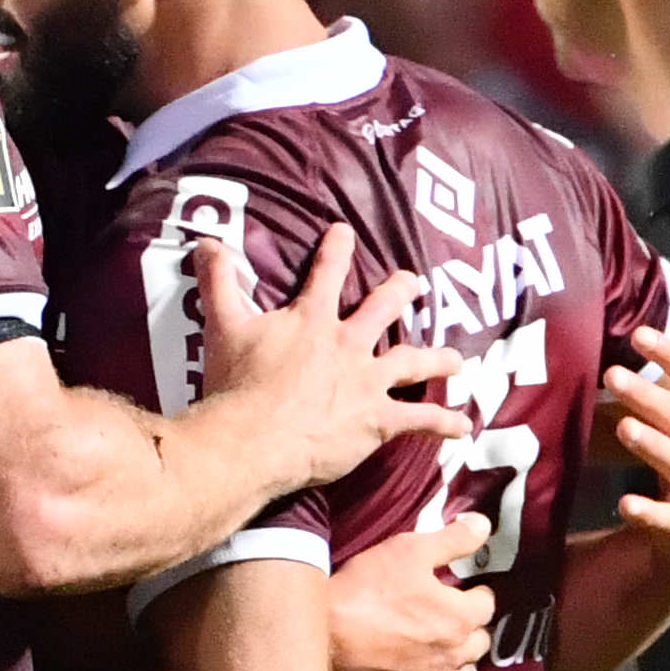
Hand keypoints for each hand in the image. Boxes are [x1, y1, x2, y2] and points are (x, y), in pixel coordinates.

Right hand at [189, 220, 440, 485]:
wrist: (254, 439)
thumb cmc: (237, 385)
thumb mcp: (222, 327)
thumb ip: (218, 282)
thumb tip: (206, 242)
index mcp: (312, 319)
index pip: (327, 272)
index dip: (337, 249)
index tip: (345, 232)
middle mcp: (347, 344)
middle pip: (383, 308)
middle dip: (401, 292)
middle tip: (416, 283)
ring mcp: (368, 382)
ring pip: (413, 362)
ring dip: (438, 359)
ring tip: (456, 360)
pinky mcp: (378, 420)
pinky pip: (420, 421)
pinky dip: (444, 424)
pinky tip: (463, 427)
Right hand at [325, 509, 493, 670]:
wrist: (320, 638)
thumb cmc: (365, 590)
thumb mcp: (408, 550)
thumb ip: (452, 539)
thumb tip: (485, 525)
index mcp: (459, 618)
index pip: (486, 604)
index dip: (475, 592)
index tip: (464, 587)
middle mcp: (452, 657)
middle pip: (478, 644)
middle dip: (471, 629)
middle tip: (453, 618)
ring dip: (461, 664)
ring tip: (448, 653)